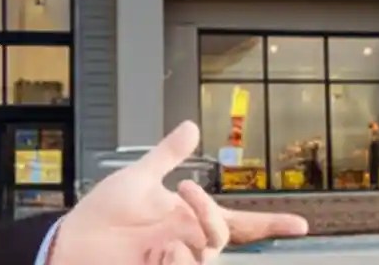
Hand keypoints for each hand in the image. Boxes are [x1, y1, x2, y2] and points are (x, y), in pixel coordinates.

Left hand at [49, 121, 307, 264]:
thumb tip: (191, 126)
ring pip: (209, 254)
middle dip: (209, 211)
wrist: (75, 238)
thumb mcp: (138, 177)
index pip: (239, 222)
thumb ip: (167, 155)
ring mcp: (177, 260)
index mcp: (187, 217)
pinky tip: (152, 254)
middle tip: (185, 191)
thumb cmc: (103, 211)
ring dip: (187, 238)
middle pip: (223, 232)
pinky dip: (171, 259)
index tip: (303, 224)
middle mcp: (188, 241)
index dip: (270, 224)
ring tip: (157, 235)